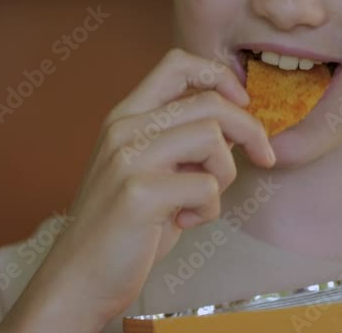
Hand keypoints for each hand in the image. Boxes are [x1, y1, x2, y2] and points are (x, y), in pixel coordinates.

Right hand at [0, 48, 273, 332]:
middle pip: (210, 101)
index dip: (219, 76)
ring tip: (201, 201)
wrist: (79, 278)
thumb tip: (239, 119)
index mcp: (126, 117)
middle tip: (263, 157)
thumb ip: (183, 139)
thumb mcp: (151, 169)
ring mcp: (128, 158)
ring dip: (225, 174)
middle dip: (251, 130)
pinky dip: (209, 209)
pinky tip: (182, 223)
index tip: (242, 104)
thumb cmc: (125, 227)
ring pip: (213, 138)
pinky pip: (207, 186)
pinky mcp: (139, 193)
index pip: (177, 63)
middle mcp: (124, 128)